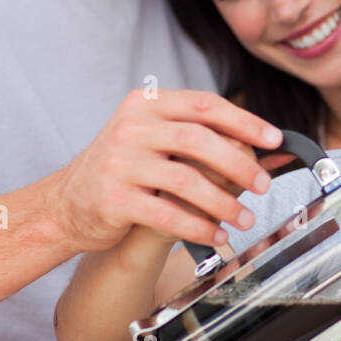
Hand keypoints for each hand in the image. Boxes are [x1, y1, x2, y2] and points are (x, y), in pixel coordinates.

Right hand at [49, 89, 283, 251]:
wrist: (66, 205)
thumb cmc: (125, 170)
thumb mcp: (154, 140)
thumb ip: (201, 138)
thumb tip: (265, 148)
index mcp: (147, 105)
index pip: (204, 105)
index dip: (244, 121)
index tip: (274, 139)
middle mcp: (131, 128)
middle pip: (197, 140)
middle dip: (239, 163)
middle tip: (264, 184)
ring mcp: (119, 163)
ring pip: (185, 180)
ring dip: (223, 202)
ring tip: (246, 218)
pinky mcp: (113, 199)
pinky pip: (167, 214)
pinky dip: (199, 226)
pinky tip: (217, 235)